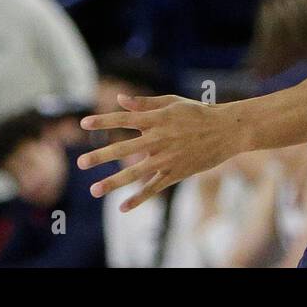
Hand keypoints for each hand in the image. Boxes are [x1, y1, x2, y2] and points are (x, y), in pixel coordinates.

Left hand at [77, 94, 248, 211]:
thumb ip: (145, 103)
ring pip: (135, 172)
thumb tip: (120, 99)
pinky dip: (138, 198)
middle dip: (100, 156)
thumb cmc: (198, 113)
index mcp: (156, 119)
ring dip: (113, 182)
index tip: (84, 123)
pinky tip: (123, 207)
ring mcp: (167, 158)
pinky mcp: (176, 173)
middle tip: (80, 162)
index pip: (124, 119)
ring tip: (94, 190)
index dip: (103, 121)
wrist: (226, 131)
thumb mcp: (172, 103)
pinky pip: (154, 188)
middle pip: (123, 148)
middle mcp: (158, 139)